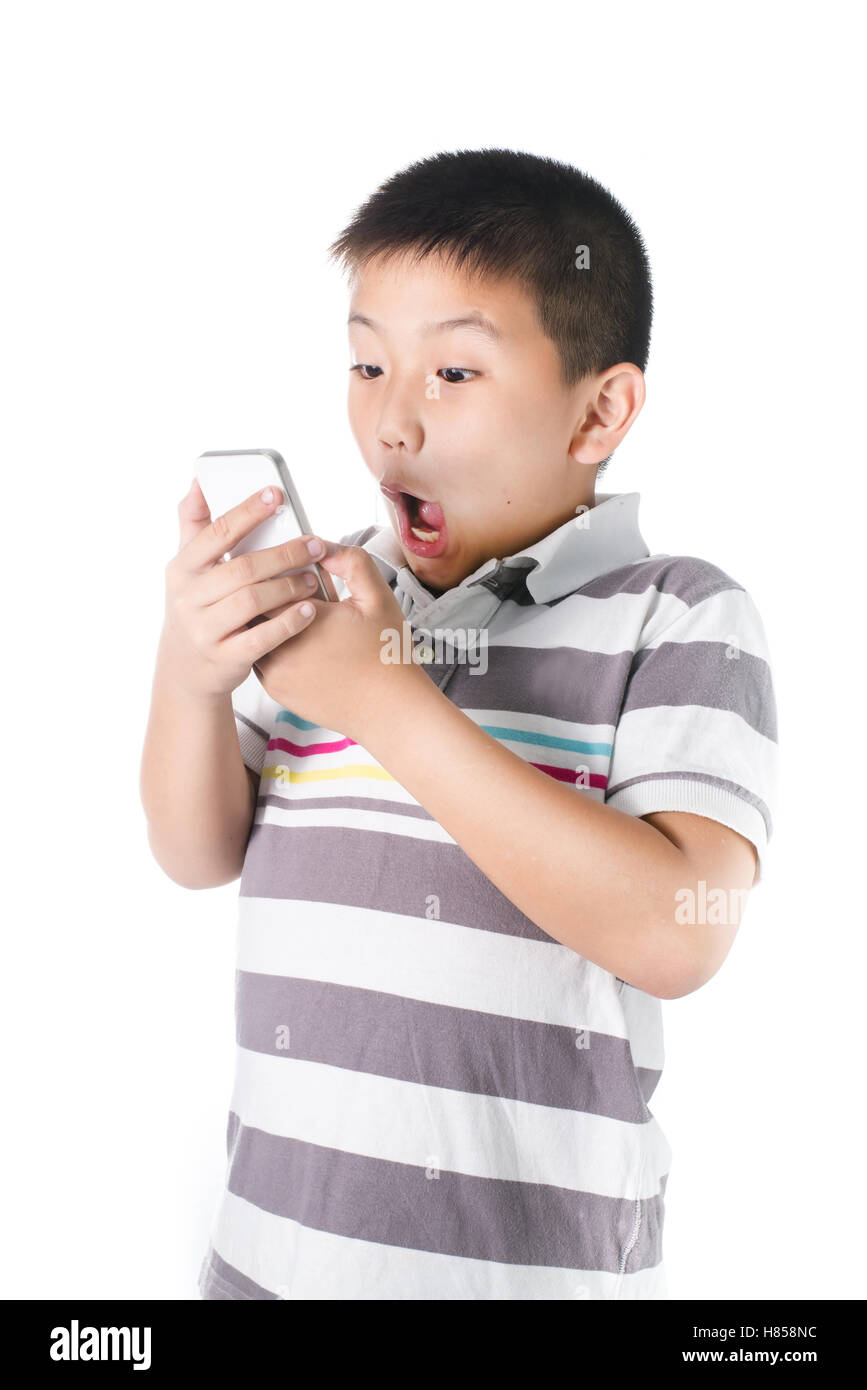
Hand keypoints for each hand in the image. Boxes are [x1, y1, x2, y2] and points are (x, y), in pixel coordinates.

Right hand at [156, 478, 331, 700]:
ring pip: (252, 601)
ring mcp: (204, 631)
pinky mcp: (224, 658)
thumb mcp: (186, 568)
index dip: (248, 511)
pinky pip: (262, 638)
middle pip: (242, 568)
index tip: (277, 494)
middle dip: (283, 554)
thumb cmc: (196, 607)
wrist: (184, 671)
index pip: (217, 533)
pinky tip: (309, 611)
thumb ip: (193, 525)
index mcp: (182, 569)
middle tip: (314, 544)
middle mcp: (189, 598)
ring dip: (288, 587)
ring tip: (314, 579)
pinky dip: (288, 623)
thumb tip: (198, 482)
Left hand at [253, 539, 420, 739]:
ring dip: (263, 620)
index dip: (274, 568)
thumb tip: (321, 545)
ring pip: (251, 632)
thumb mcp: (377, 596)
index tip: (285, 565)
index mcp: (303, 618)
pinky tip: (291, 639)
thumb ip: (350, 561)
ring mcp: (274, 672)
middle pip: (251, 606)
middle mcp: (281, 646)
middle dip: (264, 592)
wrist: (388, 709)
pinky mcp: (275, 690)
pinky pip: (259, 658)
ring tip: (284, 611)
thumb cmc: (386, 655)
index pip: (265, 580)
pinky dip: (268, 645)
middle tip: (280, 583)